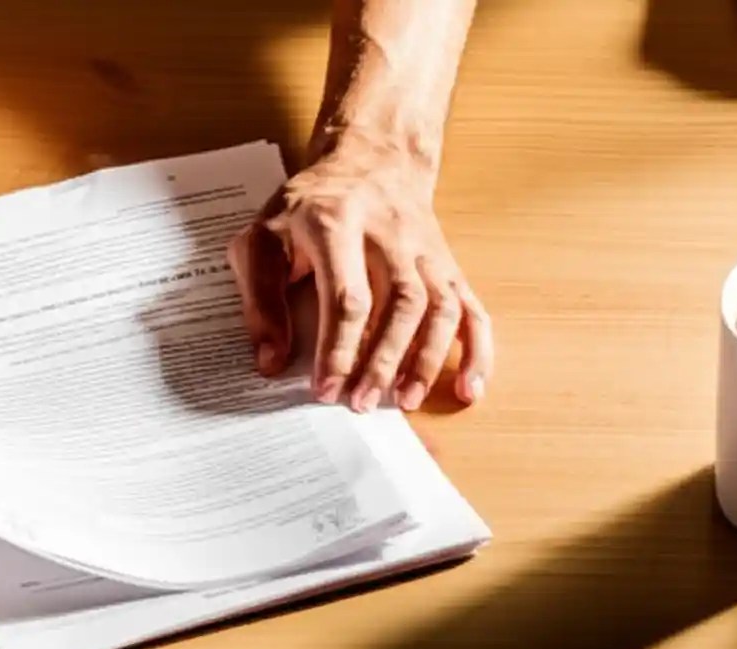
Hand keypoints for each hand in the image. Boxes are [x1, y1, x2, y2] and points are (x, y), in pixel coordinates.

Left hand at [228, 132, 493, 412]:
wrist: (370, 158)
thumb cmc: (307, 207)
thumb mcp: (261, 237)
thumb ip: (260, 298)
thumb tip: (270, 361)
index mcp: (337, 224)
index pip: (347, 295)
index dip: (337, 348)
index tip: (325, 389)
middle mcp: (390, 234)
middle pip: (400, 302)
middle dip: (383, 360)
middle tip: (362, 402)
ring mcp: (426, 250)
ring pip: (439, 306)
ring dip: (427, 359)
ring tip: (407, 401)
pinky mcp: (448, 265)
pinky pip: (472, 309)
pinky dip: (477, 352)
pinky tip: (468, 388)